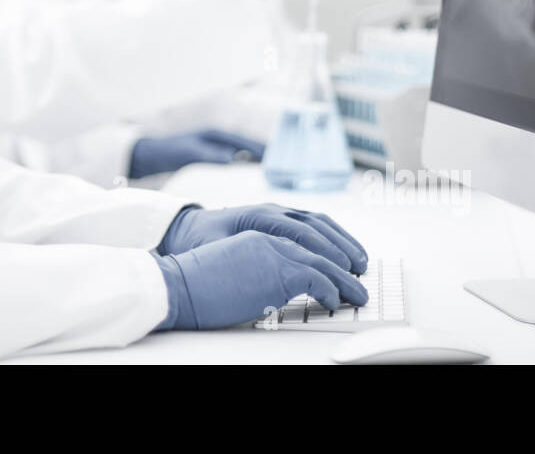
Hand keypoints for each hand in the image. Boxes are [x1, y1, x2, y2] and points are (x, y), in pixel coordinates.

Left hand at [128, 131, 264, 179]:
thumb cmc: (169, 151)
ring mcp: (219, 146)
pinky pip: (237, 160)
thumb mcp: (188, 152)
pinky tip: (255, 176)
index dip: (261, 148)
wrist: (152, 154)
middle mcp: (221, 138)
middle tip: (285, 167)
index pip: (245, 140)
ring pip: (245, 153)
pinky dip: (247, 165)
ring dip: (258, 161)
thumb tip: (231, 159)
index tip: (276, 157)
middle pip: (249, 145)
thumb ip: (208, 154)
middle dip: (266, 154)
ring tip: (276, 173)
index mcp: (217, 134)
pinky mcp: (215, 156)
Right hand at [150, 231, 367, 330]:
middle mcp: (269, 237)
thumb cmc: (197, 284)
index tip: (339, 265)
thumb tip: (273, 291)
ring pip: (324, 261)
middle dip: (343, 261)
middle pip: (319, 244)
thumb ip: (257, 271)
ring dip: (344, 279)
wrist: (177, 284)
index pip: (302, 236)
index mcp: (258, 234)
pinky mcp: (276, 270)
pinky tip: (334, 300)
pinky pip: (316, 278)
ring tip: (357, 294)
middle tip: (358, 278)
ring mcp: (274, 251)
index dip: (326, 249)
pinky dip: (331, 289)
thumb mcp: (233, 269)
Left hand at [157, 202, 366, 273]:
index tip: (340, 268)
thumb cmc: (201, 242)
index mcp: (258, 215)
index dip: (322, 249)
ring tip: (361, 261)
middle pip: (315, 224)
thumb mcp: (213, 250)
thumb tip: (260, 268)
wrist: (189, 227)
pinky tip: (347, 251)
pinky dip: (335, 236)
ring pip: (319, 221)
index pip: (298, 230)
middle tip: (359, 269)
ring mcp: (280, 211)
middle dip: (340, 246)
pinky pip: (315, 223)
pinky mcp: (283, 218)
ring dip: (342, 240)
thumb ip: (237, 256)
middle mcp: (273, 209)